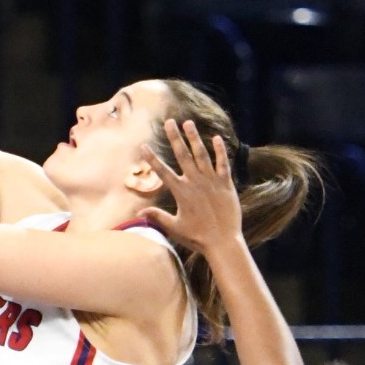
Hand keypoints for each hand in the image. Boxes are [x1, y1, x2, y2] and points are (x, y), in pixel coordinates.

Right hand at [138, 119, 242, 256]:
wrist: (223, 242)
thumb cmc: (198, 237)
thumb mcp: (174, 227)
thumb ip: (157, 217)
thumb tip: (138, 212)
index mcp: (181, 192)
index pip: (163, 171)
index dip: (152, 158)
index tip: (143, 145)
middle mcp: (195, 183)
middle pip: (182, 155)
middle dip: (174, 137)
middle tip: (169, 122)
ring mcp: (212, 182)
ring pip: (201, 155)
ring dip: (194, 138)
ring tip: (188, 123)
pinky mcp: (226, 184)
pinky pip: (223, 163)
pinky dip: (220, 151)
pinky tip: (216, 138)